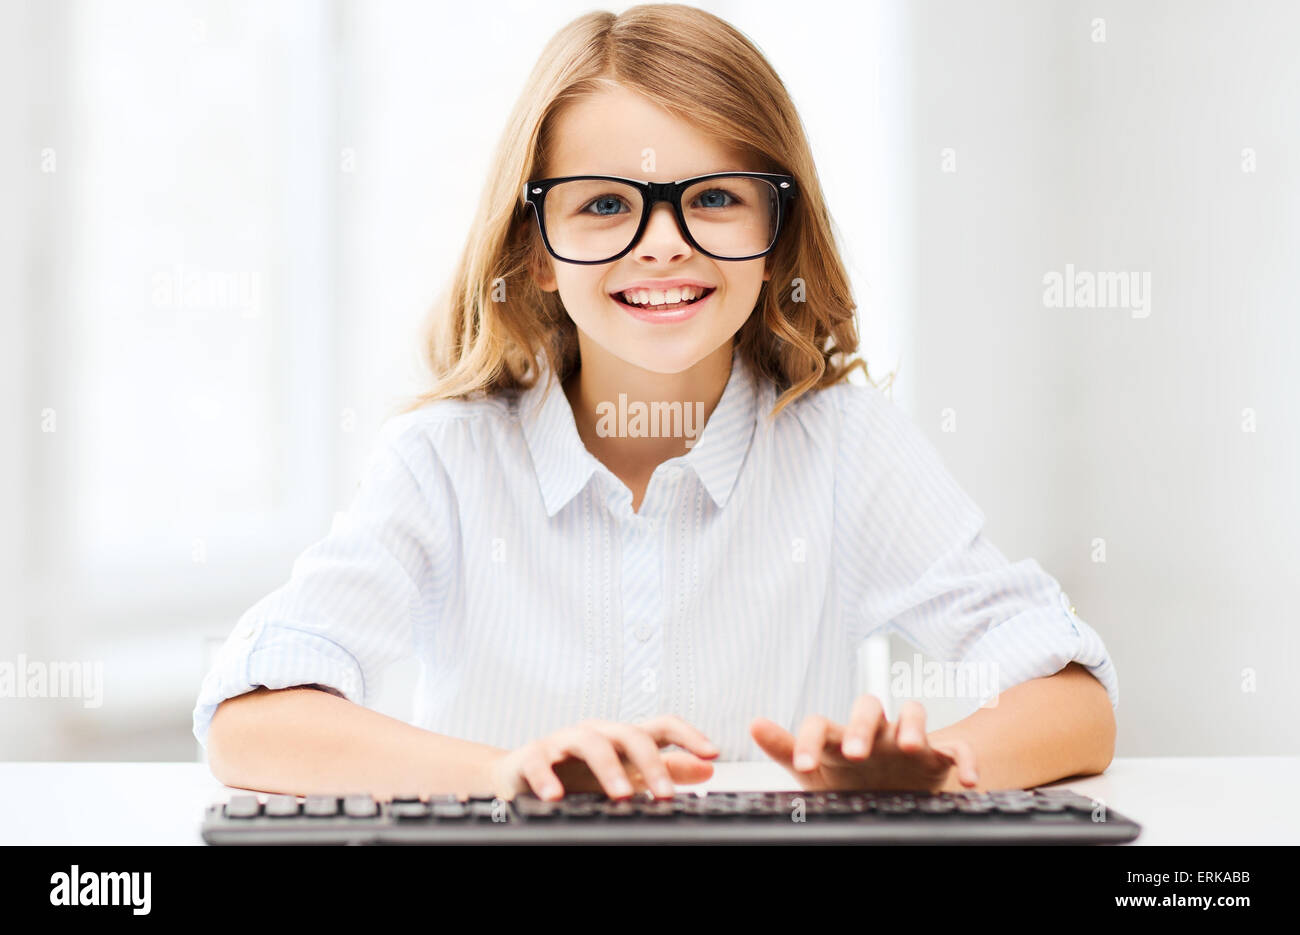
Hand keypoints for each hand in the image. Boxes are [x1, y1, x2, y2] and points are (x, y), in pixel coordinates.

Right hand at [488, 715, 718, 800]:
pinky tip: (556, 796)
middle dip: (652, 763)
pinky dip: (548, 778)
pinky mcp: (532, 756)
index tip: (712, 753)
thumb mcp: (626, 775)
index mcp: (621, 738)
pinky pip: (541, 762)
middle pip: (629, 734)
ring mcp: (563, 742)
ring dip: (608, 770)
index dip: (688, 735)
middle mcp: (596, 733)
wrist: (519, 777)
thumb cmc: (578, 775)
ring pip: (590, 742)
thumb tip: (707, 768)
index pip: (661, 726)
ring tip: (622, 796)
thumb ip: (667, 771)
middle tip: (666, 795)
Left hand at [750, 697, 978, 792]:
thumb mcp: (815, 774)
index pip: (821, 723)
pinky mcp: (940, 757)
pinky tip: (968, 779)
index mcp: (840, 738)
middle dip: (863, 727)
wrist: (896, 799)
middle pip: (868, 707)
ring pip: (912, 713)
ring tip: (912, 748)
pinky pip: (957, 749)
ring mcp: (907, 741)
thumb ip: (787, 749)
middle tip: (856, 754)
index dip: (810, 740)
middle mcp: (874, 732)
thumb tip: (753, 723)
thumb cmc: (849, 782)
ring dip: (913, 726)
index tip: (805, 764)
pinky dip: (965, 759)